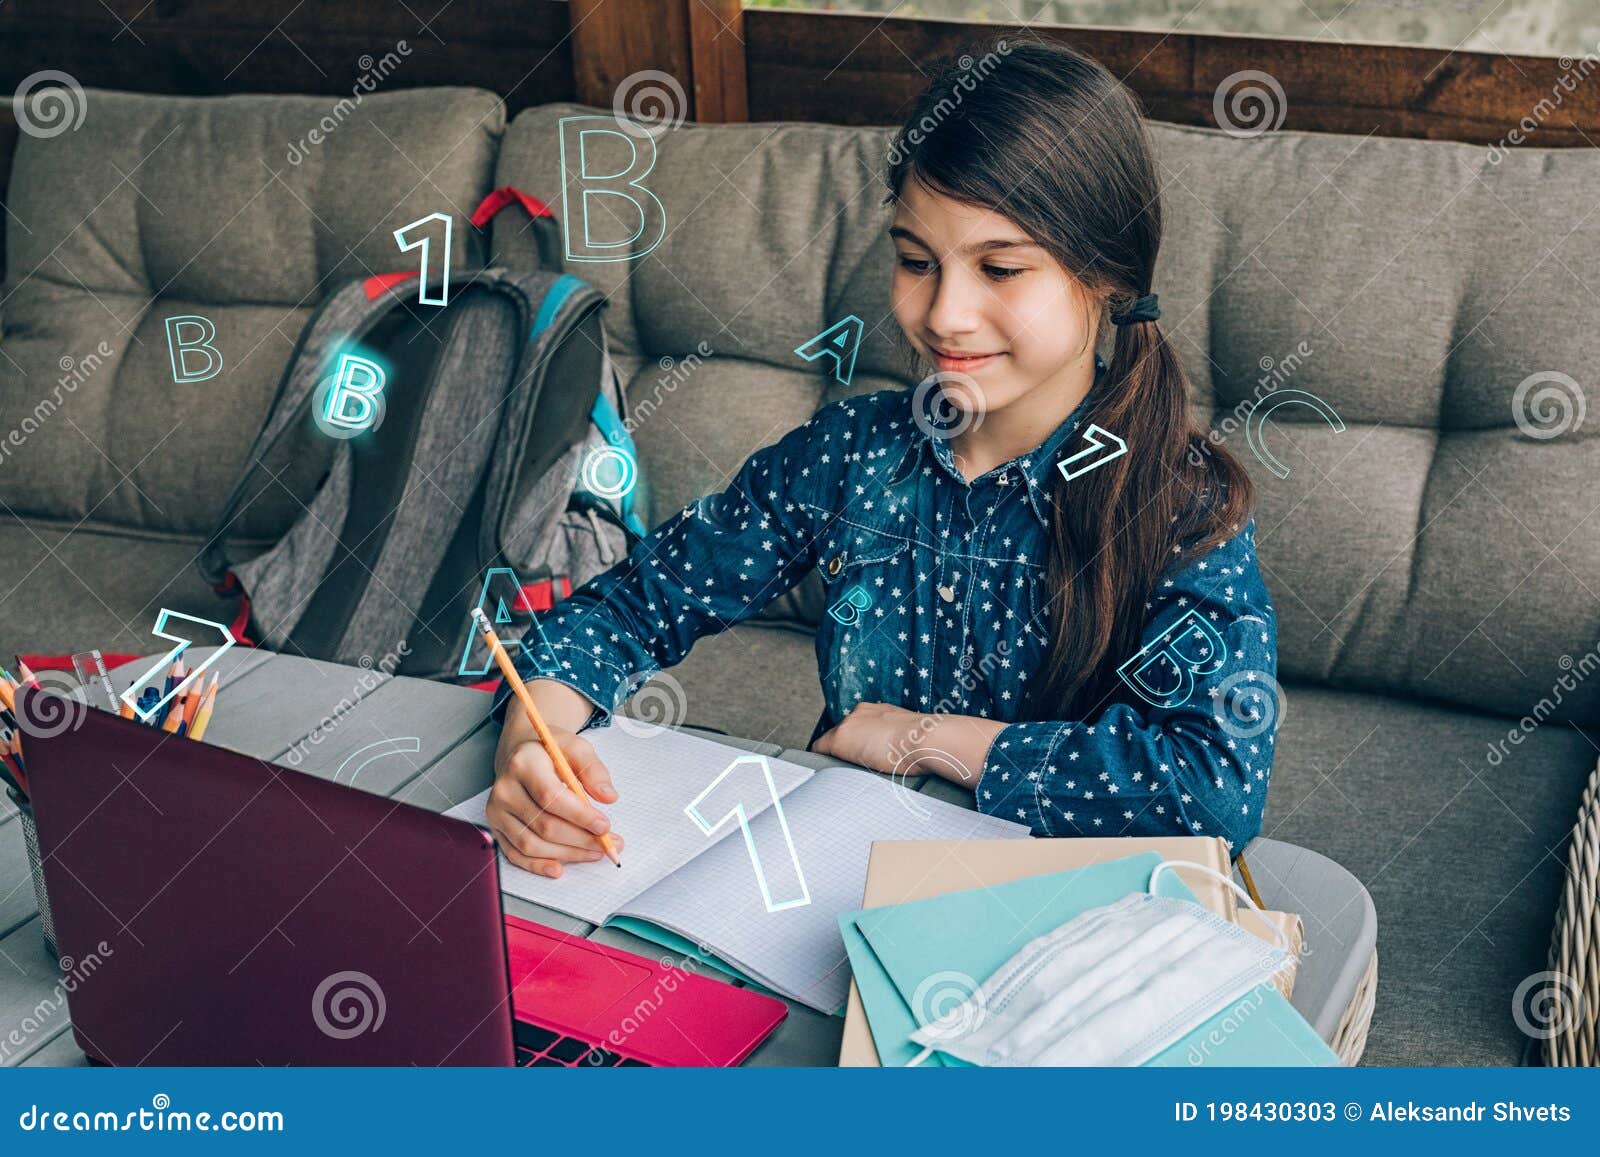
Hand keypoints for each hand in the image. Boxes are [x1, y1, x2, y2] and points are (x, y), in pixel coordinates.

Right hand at [488, 723, 622, 877]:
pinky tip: (560, 867)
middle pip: (543, 825)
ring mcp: (497, 811)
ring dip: (567, 854)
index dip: (580, 816)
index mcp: (524, 764)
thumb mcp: (576, 748)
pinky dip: (539, 865)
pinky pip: (516, 854)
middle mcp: (505, 789)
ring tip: (594, 852)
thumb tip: (608, 797)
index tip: (604, 825)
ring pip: (532, 844)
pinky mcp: (496, 827)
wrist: (522, 753)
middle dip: (581, 839)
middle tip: (608, 844)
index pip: (550, 796)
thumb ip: (594, 770)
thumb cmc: (550, 751)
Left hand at [810, 701, 924, 774]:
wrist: (924, 739)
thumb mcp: (911, 736)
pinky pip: (820, 749)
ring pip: (832, 741)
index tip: (863, 755)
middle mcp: (860, 713)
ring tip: (846, 773)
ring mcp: (848, 725)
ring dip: (837, 756)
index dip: (859, 743)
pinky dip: (822, 761)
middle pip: (843, 732)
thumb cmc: (924, 743)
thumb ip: (898, 739)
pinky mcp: (839, 739)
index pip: (859, 725)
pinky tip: (828, 773)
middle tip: (857, 767)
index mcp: (878, 711)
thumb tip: (898, 754)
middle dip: (847, 749)